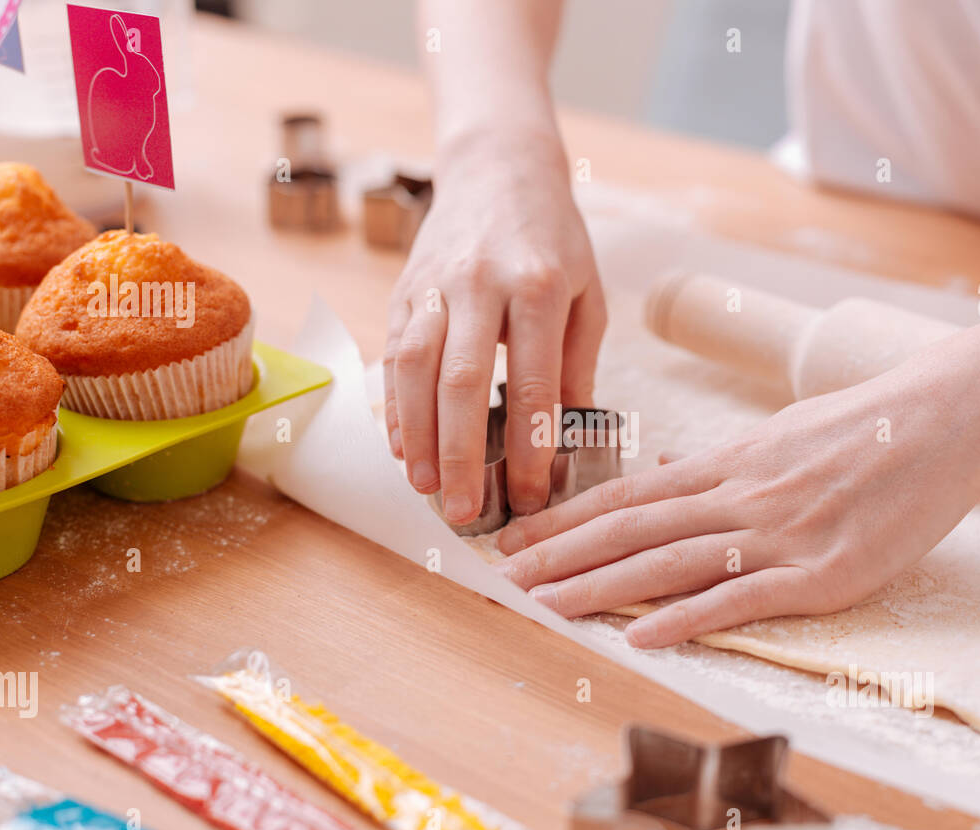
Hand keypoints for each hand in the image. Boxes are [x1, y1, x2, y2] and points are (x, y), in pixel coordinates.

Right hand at [383, 131, 606, 521]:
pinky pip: (394, 354)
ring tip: (427, 488)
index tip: (532, 496)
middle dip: (462, 455)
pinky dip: (395, 406)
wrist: (499, 167)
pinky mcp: (405, 288)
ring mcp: (435, 284)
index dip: (531, 447)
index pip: (532, 383)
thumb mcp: (586, 293)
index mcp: (537, 287)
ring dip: (417, 437)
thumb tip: (572, 434)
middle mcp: (480, 284)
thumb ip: (577, 362)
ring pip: (414, 370)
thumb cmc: (553, 237)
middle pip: (461, 383)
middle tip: (467, 511)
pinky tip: (404, 447)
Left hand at [496, 356, 979, 646]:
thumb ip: (718, 465)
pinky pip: (743, 596)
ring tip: (544, 606)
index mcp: (729, 464)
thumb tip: (663, 475)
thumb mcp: (779, 436)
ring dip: (601, 586)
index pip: (628, 495)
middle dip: (560, 554)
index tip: (515, 538)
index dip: (565, 520)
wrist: (950, 413)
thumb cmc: (867, 426)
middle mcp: (740, 494)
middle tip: (500, 577)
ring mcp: (780, 532)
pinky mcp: (824, 570)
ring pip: (671, 560)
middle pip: (632, 527)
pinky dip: (689, 615)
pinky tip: (644, 633)